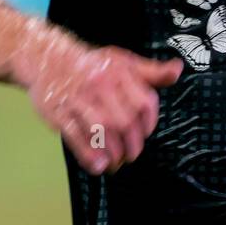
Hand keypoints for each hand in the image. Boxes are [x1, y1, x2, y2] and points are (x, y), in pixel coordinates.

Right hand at [17, 34, 182, 175]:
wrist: (48, 58)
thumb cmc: (92, 64)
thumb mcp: (123, 61)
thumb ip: (151, 71)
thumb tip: (177, 70)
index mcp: (119, 73)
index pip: (144, 103)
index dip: (149, 123)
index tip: (146, 134)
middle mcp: (100, 86)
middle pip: (124, 122)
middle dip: (132, 145)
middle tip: (131, 155)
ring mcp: (78, 100)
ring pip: (102, 131)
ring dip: (113, 153)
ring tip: (117, 163)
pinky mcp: (58, 113)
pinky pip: (75, 137)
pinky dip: (88, 155)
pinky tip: (98, 165)